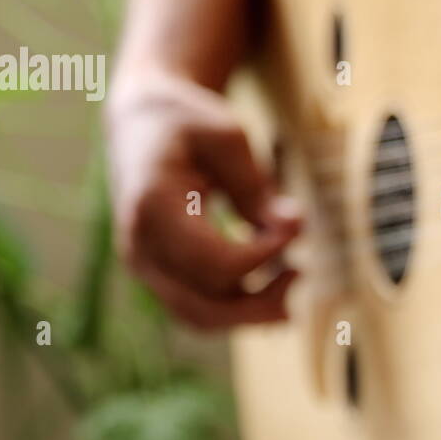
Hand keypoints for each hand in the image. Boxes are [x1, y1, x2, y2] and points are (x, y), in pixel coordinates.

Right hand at [106, 71, 300, 329]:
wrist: (142, 121)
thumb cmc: (188, 122)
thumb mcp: (227, 137)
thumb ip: (258, 187)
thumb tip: (296, 228)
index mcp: (152, 207)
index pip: (214, 263)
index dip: (263, 256)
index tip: (293, 227)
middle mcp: (140, 246)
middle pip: (205, 306)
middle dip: (261, 301)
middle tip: (300, 273)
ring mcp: (143, 265)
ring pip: (199, 318)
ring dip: (251, 312)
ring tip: (290, 279)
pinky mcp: (155, 272)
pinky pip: (195, 310)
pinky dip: (235, 308)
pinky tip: (269, 285)